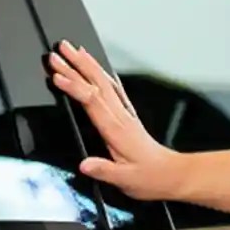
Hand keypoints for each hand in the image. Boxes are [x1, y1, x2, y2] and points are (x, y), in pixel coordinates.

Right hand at [47, 40, 180, 199]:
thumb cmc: (150, 177)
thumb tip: (85, 164)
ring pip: (105, 82)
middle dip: (77, 64)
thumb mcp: (126, 181)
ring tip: (74, 50)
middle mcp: (121, 117)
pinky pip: (113, 89)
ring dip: (89, 64)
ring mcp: (125, 114)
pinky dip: (102, 75)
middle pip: (97, 83)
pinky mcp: (127, 116)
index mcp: (117, 130)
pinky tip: (97, 69)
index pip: (92, 101)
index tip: (57, 75)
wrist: (172, 174)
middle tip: (60, 49)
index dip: (74, 86)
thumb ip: (104, 171)